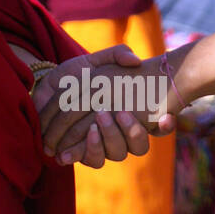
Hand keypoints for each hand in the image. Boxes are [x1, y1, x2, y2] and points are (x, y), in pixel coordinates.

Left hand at [35, 51, 183, 161]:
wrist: (48, 86)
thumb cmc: (77, 73)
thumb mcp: (98, 60)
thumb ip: (118, 55)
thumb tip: (135, 60)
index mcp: (130, 112)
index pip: (158, 125)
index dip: (165, 125)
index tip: (166, 117)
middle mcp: (119, 131)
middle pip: (139, 145)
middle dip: (133, 132)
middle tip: (123, 113)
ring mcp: (102, 142)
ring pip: (117, 153)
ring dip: (113, 138)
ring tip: (98, 124)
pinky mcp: (82, 150)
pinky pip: (93, 159)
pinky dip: (89, 150)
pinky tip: (88, 135)